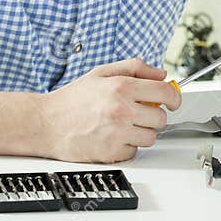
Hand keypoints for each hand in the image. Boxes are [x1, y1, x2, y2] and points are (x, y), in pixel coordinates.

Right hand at [38, 58, 181, 162]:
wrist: (46, 124)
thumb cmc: (71, 100)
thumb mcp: (101, 72)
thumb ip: (134, 68)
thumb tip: (160, 74)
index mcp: (121, 87)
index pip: (165, 93)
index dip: (174, 98)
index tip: (173, 101)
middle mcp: (122, 110)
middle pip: (161, 118)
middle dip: (153, 115)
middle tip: (138, 113)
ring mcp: (117, 133)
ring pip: (151, 137)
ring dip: (141, 132)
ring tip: (122, 125)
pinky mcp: (112, 152)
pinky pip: (134, 152)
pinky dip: (127, 146)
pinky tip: (112, 137)